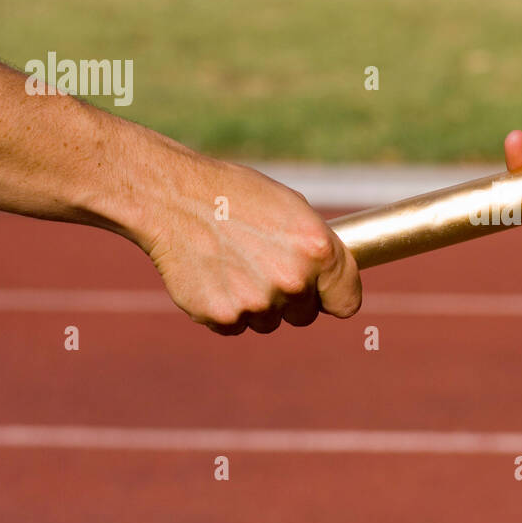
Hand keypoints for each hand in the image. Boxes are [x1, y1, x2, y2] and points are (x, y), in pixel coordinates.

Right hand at [133, 153, 360, 334]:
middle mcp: (294, 281)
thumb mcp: (292, 209)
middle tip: (264, 267)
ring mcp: (258, 303)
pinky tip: (213, 276)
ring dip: (257, 304)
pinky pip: (236, 326)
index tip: (323, 294)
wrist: (174, 199)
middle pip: (306, 315)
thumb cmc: (236, 196)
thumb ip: (318, 248)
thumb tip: (335, 279)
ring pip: (269, 322)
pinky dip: (226, 309)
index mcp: (319, 250)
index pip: (347, 302)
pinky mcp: (224, 317)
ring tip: (233, 265)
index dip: (333, 297)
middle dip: (291, 299)